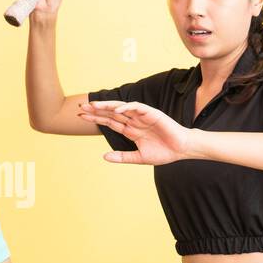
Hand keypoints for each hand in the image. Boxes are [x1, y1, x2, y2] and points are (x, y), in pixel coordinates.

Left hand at [77, 100, 194, 165]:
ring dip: (108, 106)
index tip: (81, 117)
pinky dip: (127, 107)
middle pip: (111, 113)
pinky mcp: (151, 113)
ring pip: (121, 107)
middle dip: (96, 110)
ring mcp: (142, 116)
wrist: (181, 150)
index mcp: (130, 130)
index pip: (109, 122)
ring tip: (94, 105)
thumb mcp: (138, 157)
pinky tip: (116, 110)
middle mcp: (134, 121)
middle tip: (81, 108)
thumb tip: (104, 157)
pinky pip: (137, 107)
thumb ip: (122, 156)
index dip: (96, 119)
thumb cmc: (163, 153)